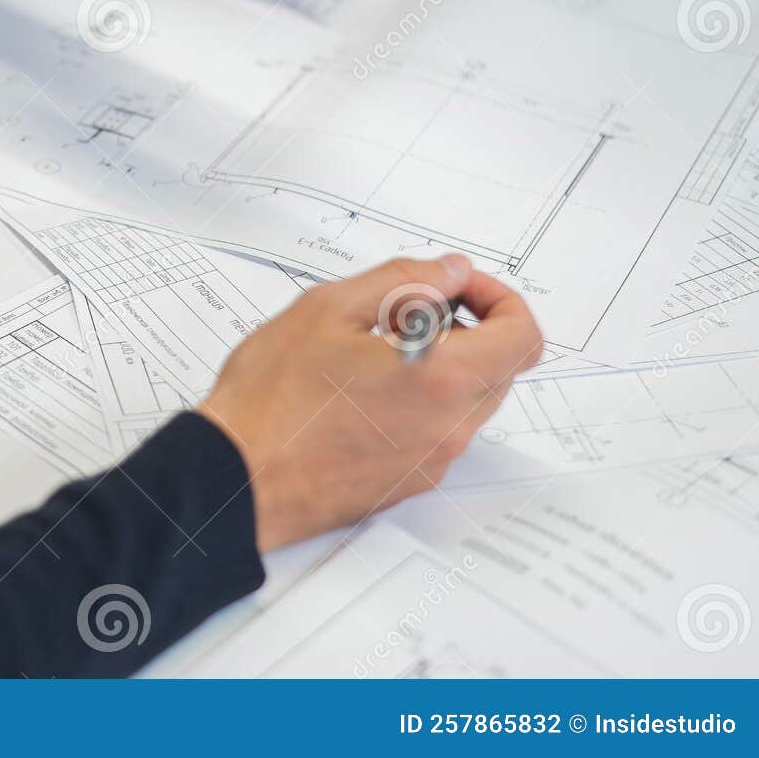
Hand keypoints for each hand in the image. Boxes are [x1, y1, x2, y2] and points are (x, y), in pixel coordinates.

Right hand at [198, 255, 542, 552]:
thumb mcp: (328, 309)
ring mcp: (430, 463)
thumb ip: (402, 280)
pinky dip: (419, 403)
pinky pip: (438, 433)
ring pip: (467, 402)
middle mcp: (449, 430)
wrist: (236, 479)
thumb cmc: (270, 401)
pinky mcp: (407, 484)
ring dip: (441, 367)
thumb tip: (450, 273)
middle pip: (499, 369)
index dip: (498, 300)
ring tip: (370, 353)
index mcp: (442, 381)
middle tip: (404, 312)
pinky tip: (358, 392)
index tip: (457, 289)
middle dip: (466, 330)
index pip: (522, 336)